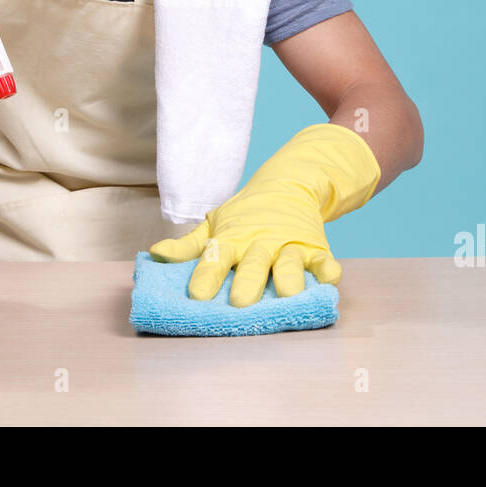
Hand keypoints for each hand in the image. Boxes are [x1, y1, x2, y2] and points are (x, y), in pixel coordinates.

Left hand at [149, 123, 380, 306]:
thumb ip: (187, 246)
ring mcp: (289, 245)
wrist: (289, 184)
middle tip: (240, 301)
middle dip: (248, 281)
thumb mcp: (214, 224)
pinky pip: (323, 260)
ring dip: (289, 276)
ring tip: (288, 292)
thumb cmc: (245, 214)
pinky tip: (331, 276)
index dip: (206, 276)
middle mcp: (260, 243)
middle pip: (253, 264)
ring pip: (289, 263)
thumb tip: (154, 254)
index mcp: (232, 238)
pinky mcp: (315, 248)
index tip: (196, 295)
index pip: (216, 257)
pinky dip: (328, 268)